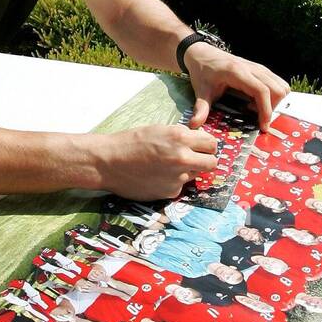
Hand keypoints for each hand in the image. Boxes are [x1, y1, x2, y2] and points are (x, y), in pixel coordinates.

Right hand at [97, 124, 216, 200]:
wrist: (108, 162)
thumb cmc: (130, 142)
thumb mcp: (159, 129)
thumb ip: (181, 135)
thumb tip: (199, 140)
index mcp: (180, 137)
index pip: (212, 143)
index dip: (207, 145)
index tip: (201, 147)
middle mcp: (182, 157)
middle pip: (212, 163)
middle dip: (206, 160)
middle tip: (195, 158)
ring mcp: (177, 177)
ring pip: (196, 175)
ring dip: (188, 171)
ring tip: (167, 166)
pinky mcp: (170, 192)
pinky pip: (180, 186)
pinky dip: (172, 181)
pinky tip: (156, 176)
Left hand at [184, 44, 289, 130]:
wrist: (201, 53)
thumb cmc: (202, 70)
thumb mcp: (201, 90)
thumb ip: (201, 108)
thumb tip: (195, 125)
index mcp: (238, 72)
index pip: (262, 90)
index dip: (266, 110)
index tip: (263, 126)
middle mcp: (252, 67)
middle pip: (277, 88)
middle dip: (271, 107)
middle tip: (256, 118)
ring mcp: (257, 67)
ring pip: (280, 85)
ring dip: (273, 101)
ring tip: (254, 109)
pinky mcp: (259, 69)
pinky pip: (275, 82)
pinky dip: (272, 95)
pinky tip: (254, 101)